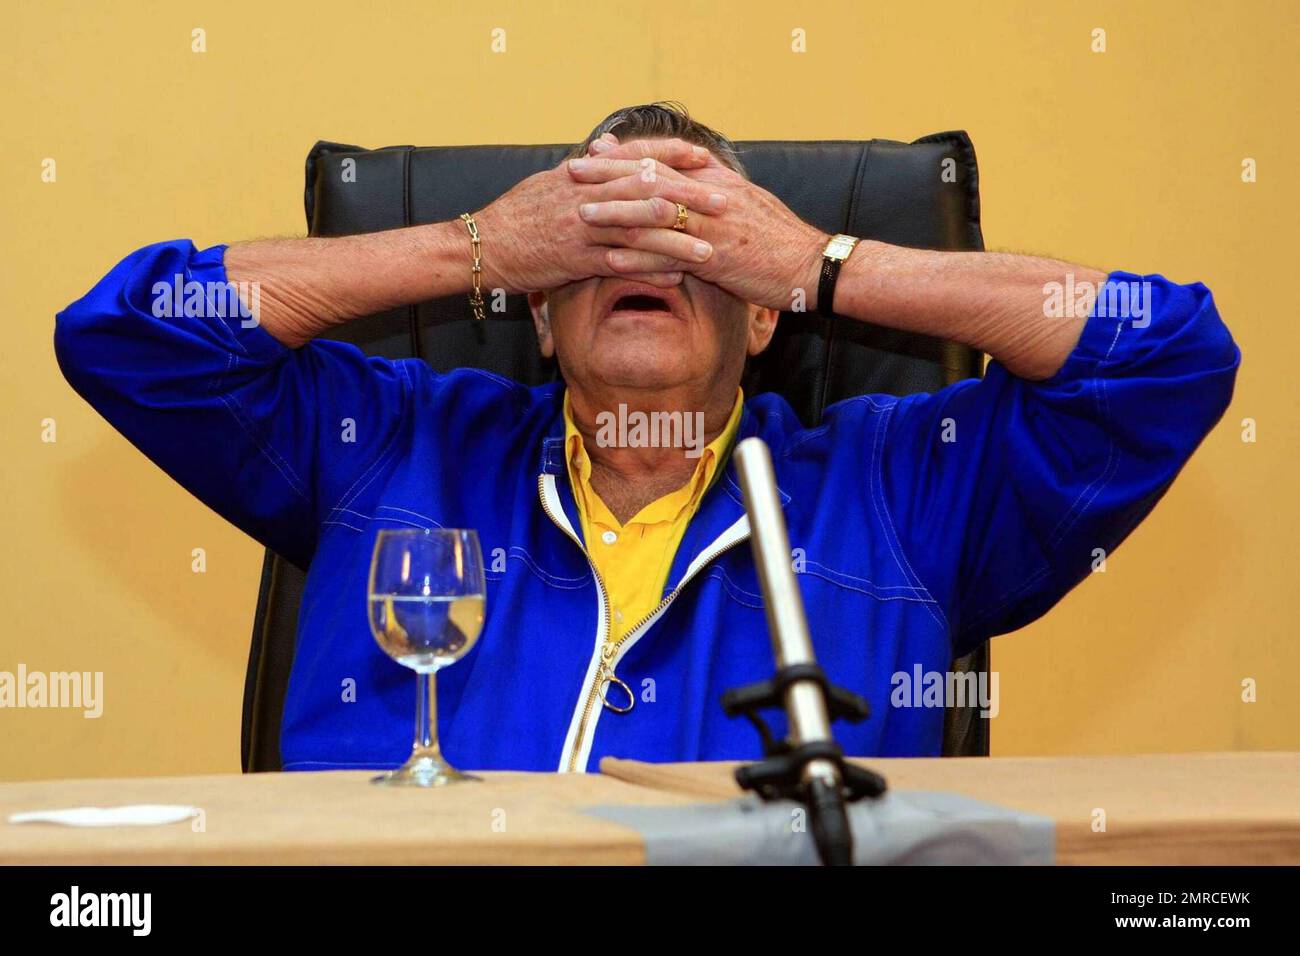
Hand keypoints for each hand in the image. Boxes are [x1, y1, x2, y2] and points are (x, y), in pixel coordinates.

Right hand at [471, 146, 722, 293]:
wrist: (480, 246)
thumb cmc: (514, 217)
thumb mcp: (548, 184)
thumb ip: (582, 172)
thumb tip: (605, 153)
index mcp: (582, 174)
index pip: (635, 158)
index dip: (671, 156)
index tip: (704, 157)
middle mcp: (586, 195)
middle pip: (647, 191)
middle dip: (689, 195)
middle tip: (726, 200)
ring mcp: (581, 228)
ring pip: (639, 229)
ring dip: (678, 239)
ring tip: (711, 248)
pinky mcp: (574, 260)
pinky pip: (619, 264)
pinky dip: (648, 269)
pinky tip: (676, 278)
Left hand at [573, 137, 828, 310]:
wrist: (815, 266)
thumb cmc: (782, 242)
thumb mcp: (751, 205)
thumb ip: (719, 189)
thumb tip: (694, 173)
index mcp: (719, 183)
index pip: (666, 160)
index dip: (629, 155)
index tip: (597, 149)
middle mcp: (712, 198)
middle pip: (652, 178)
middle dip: (610, 174)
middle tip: (573, 170)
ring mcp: (713, 227)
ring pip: (656, 215)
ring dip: (616, 214)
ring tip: (579, 214)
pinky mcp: (716, 259)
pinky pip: (670, 256)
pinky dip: (639, 258)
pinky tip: (610, 261)